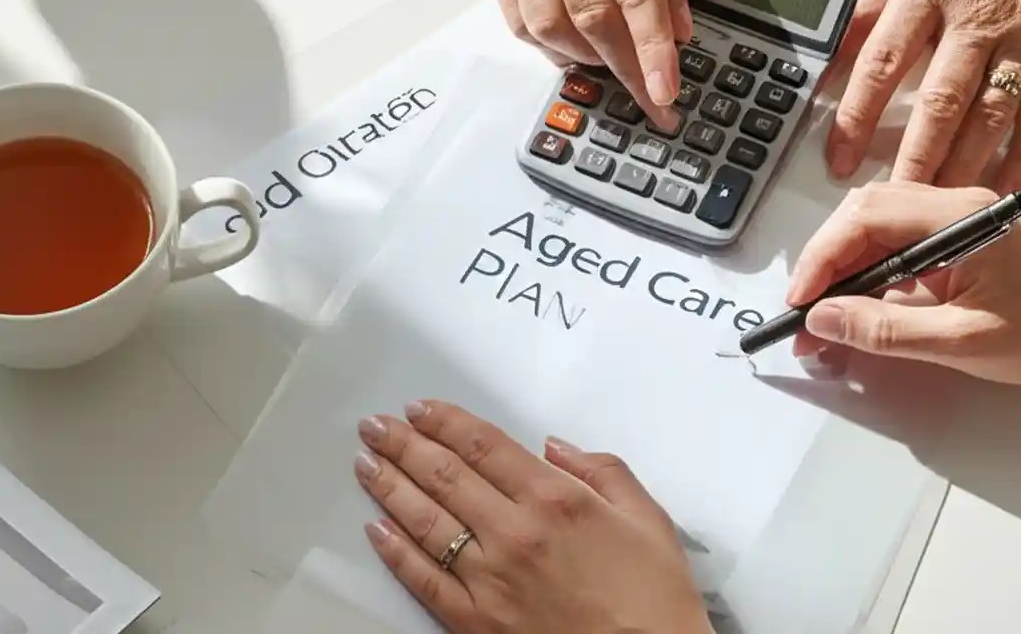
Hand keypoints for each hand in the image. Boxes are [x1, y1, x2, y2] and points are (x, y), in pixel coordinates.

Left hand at [355, 401, 711, 633]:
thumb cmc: (655, 598)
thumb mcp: (648, 518)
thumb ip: (601, 470)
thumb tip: (553, 447)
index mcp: (555, 499)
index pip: (483, 445)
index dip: (445, 422)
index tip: (419, 409)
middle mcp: (514, 532)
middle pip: (444, 475)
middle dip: (403, 445)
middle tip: (375, 426)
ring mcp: (490, 579)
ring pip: (425, 521)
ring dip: (390, 487)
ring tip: (365, 463)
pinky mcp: (476, 621)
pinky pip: (424, 580)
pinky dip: (395, 551)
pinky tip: (376, 528)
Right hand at [491, 0, 690, 127]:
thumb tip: (677, 29)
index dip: (651, 47)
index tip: (665, 91)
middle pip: (592, 17)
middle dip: (626, 69)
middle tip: (652, 102)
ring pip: (548, 25)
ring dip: (584, 58)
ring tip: (611, 62)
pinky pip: (517, 20)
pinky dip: (547, 46)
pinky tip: (572, 48)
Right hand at [786, 182, 1020, 385]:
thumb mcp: (963, 342)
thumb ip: (887, 330)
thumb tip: (823, 319)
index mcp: (958, 217)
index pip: (865, 218)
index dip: (822, 259)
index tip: (799, 302)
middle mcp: (952, 204)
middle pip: (862, 216)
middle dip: (824, 265)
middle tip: (803, 315)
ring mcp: (952, 218)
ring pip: (873, 229)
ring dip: (842, 272)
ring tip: (822, 321)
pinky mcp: (952, 238)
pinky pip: (894, 245)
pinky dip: (866, 275)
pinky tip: (856, 310)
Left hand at [828, 0, 1020, 191]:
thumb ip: (868, 13)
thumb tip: (826, 62)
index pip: (880, 65)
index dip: (856, 118)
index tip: (840, 159)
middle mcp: (973, 19)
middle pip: (938, 102)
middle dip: (913, 159)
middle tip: (892, 203)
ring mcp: (1020, 37)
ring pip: (988, 116)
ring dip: (961, 168)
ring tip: (937, 212)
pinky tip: (1005, 189)